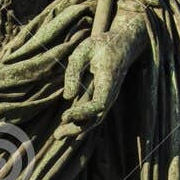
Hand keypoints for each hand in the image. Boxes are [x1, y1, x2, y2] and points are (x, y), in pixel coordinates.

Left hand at [61, 10, 146, 126]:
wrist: (123, 44)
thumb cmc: (101, 44)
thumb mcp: (84, 49)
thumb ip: (74, 71)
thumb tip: (68, 97)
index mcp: (109, 80)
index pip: (99, 104)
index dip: (82, 112)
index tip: (64, 116)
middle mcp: (111, 92)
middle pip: (97, 117)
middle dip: (77, 128)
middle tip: (57, 135)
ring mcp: (109, 96)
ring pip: (95, 119)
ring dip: (77, 128)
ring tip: (58, 135)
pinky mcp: (103, 97)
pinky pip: (93, 114)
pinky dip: (81, 122)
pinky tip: (66, 127)